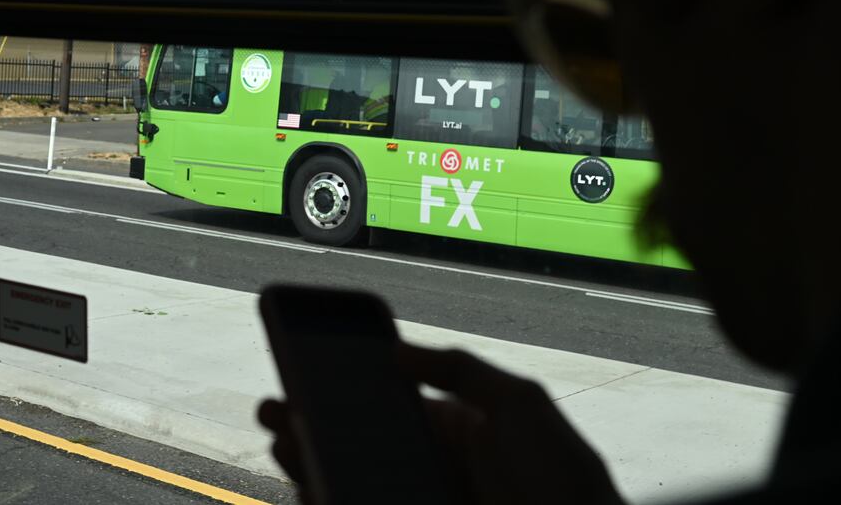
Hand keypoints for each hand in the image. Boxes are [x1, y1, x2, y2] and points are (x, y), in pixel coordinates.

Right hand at [258, 344, 622, 504]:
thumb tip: (395, 351)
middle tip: (274, 408)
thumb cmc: (566, 480)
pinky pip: (356, 504)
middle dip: (310, 423)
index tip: (302, 367)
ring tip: (285, 441)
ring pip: (349, 479)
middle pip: (355, 442)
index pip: (383, 402)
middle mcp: (428, 469)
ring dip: (310, 461)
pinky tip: (313, 484)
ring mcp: (417, 498)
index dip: (341, 386)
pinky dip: (328, 495)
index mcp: (452, 430)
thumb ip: (457, 368)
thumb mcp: (520, 404)